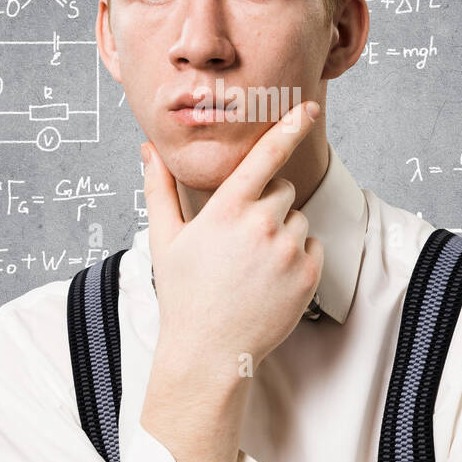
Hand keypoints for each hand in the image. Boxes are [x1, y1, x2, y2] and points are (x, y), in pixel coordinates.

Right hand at [142, 100, 324, 385]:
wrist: (209, 353)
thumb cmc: (184, 295)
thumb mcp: (165, 239)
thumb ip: (160, 188)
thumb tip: (149, 150)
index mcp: (227, 211)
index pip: (265, 156)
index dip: (288, 127)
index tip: (307, 108)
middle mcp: (262, 225)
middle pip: (282, 189)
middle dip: (267, 204)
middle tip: (241, 239)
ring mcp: (288, 250)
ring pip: (297, 218)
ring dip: (282, 232)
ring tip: (253, 266)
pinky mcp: (308, 274)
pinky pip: (312, 246)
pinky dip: (298, 257)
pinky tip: (270, 279)